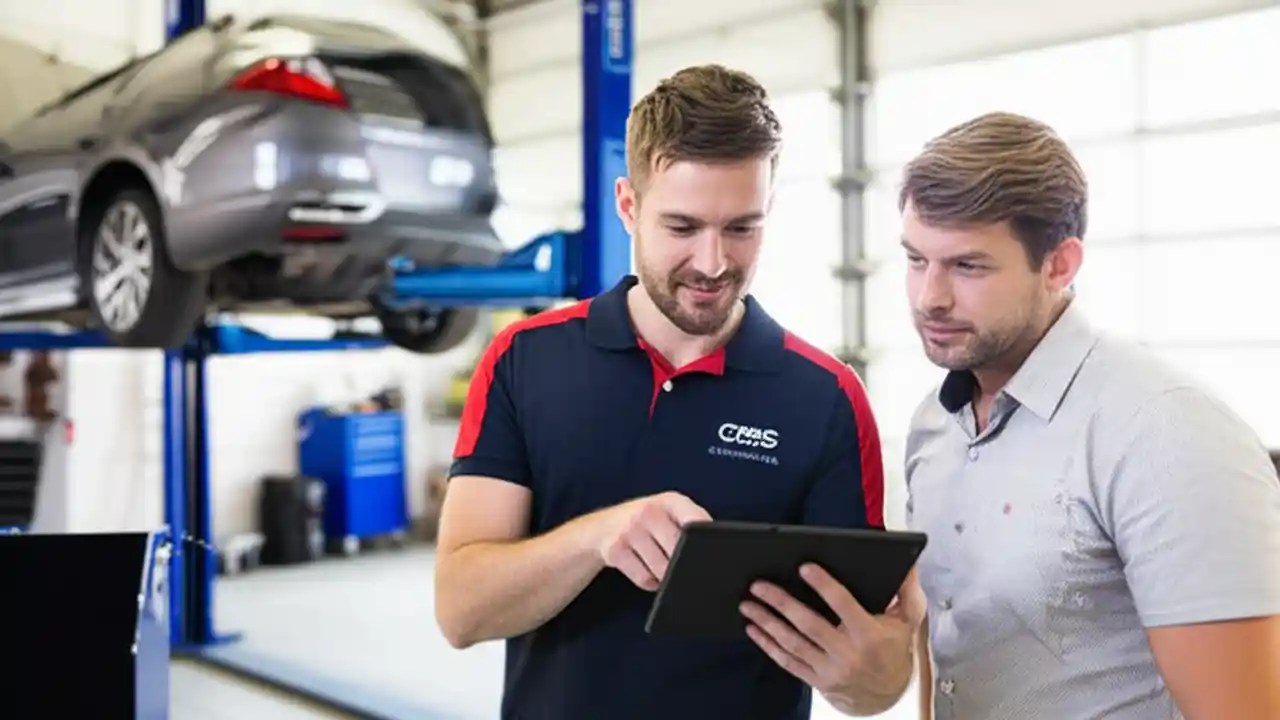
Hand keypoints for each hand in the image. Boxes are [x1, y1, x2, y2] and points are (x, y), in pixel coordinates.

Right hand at [593, 491, 710, 590]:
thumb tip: (718, 554)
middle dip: (685, 565)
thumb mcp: (669, 513)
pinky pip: (644, 578)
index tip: (713, 556)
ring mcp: (630, 529)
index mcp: (671, 501)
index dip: (706, 541)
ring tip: (663, 566)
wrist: (602, 527)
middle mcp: (650, 511)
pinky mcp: (615, 550)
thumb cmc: (647, 523)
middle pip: (679, 550)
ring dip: (666, 577)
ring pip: (662, 569)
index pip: (697, 521)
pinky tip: (648, 570)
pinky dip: (650, 582)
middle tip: (687, 569)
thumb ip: (692, 525)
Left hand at [740, 565, 924, 713]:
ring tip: (748, 604)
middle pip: (808, 624)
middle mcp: (848, 654)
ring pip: (792, 643)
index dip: (824, 586)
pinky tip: (753, 630)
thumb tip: (907, 561)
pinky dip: (768, 645)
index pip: (844, 605)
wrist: (887, 695)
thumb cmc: (894, 648)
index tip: (804, 568)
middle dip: (781, 602)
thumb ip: (907, 589)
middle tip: (758, 585)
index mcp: (869, 634)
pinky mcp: (816, 680)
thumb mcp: (908, 619)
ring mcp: (830, 670)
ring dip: (767, 623)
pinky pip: (787, 662)